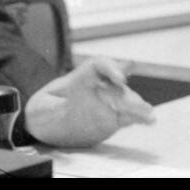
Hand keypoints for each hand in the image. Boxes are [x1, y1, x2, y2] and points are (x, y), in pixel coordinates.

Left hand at [24, 57, 154, 147]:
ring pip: (124, 101)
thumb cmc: (41, 111)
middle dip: (127, 94)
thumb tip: (59, 107)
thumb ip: (49, 107)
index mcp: (78, 79)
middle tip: (138, 104)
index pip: (97, 66)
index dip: (112, 68)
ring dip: (137, 106)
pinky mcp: (111, 119)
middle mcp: (96, 88)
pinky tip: (150, 120)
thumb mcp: (40, 107)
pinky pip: (127, 117)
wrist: (45, 124)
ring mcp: (105, 104)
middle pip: (115, 86)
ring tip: (149, 115)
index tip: (121, 77)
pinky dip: (139, 118)